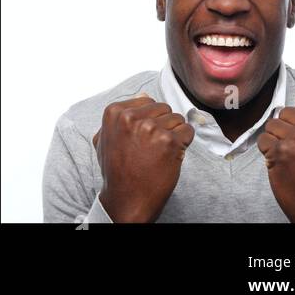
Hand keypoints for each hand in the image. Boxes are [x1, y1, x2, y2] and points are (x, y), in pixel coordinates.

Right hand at [92, 94, 193, 221]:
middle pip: (163, 108)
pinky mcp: (169, 142)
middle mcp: (131, 116)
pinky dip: (185, 143)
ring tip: (163, 152)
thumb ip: (119, 117)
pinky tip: (173, 154)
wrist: (126, 198)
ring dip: (175, 134)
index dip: (151, 119)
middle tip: (156, 146)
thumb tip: (142, 96)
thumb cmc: (116, 171)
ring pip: (177, 119)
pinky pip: (188, 131)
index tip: (146, 136)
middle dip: (164, 125)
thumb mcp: (106, 139)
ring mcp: (151, 128)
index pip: (147, 101)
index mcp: (114, 112)